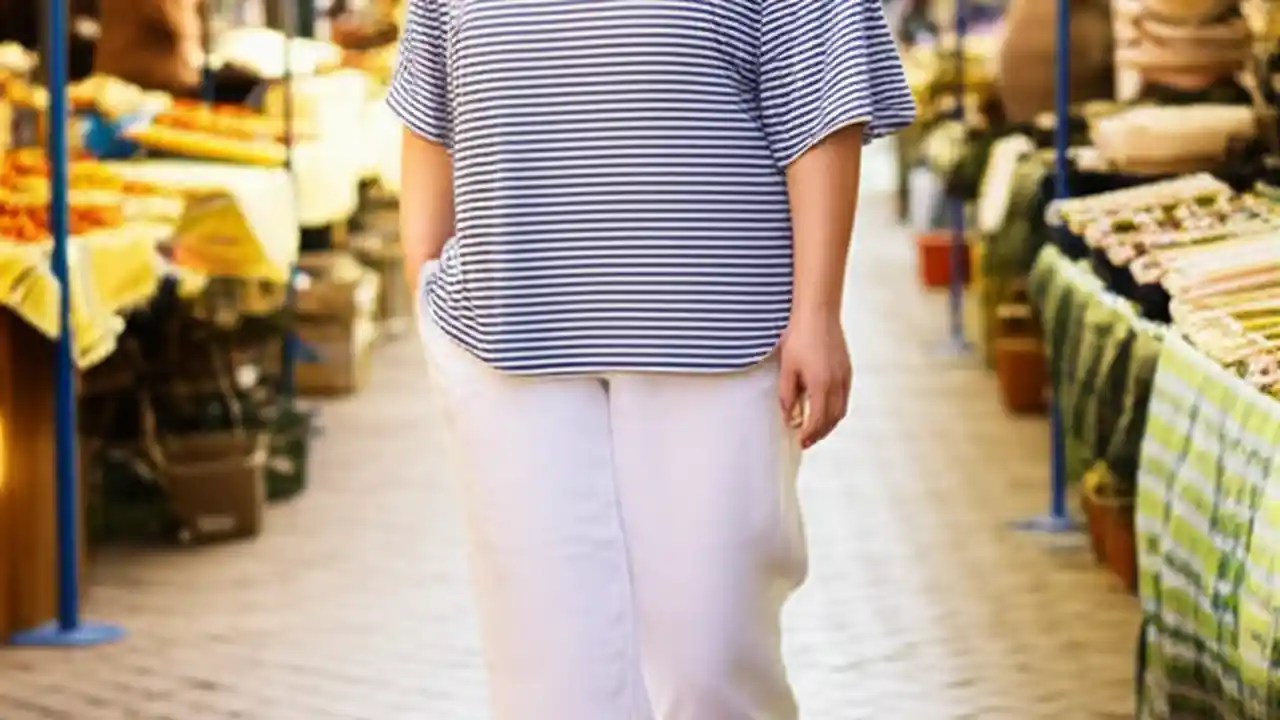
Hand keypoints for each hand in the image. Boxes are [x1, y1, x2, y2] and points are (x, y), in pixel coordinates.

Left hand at [778, 314, 851, 448]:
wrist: (818, 313)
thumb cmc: (799, 337)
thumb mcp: (787, 368)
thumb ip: (787, 395)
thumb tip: (788, 417)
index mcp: (821, 385)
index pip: (818, 420)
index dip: (810, 434)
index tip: (801, 441)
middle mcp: (837, 384)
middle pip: (833, 418)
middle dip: (820, 432)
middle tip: (807, 439)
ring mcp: (845, 376)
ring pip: (841, 409)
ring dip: (830, 422)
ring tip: (816, 427)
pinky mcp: (847, 369)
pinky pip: (844, 396)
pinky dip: (836, 408)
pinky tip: (825, 407)